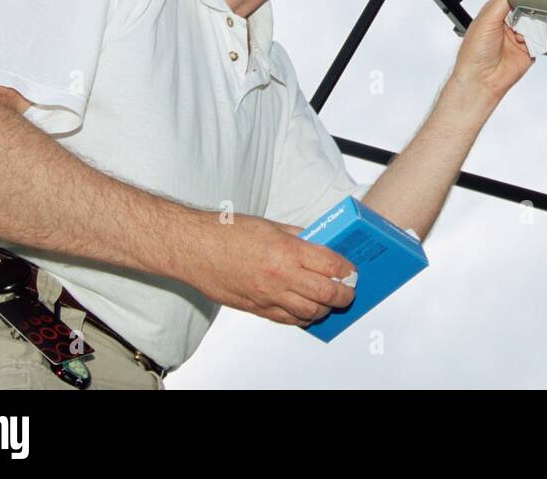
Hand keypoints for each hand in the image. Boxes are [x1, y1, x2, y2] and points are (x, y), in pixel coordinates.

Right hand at [183, 213, 356, 325]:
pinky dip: (303, 317)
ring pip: (310, 312)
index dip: (347, 269)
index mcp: (287, 251)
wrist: (195, 249)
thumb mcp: (271, 226)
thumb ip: (298, 237)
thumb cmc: (228, 233)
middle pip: (326, 293)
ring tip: (330, 301)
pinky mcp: (256, 309)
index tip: (352, 270)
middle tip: (349, 290)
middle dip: (344, 294)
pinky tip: (307, 310)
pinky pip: (288, 320)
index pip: (330, 265)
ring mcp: (268, 296)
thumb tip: (319, 243)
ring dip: (325, 309)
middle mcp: (280, 277)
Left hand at [451, 0, 534, 105]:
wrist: (481, 80)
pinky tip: (523, 42)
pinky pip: (540, 39)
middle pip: (527, 8)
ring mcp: (518, 37)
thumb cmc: (475, 52)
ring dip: (530, 24)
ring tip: (520, 31)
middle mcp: (507, 24)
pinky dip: (535, 39)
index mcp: (494, 14)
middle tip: (526, 10)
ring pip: (535, 22)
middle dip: (529, 8)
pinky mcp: (528, 50)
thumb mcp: (487, 19)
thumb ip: (503, 1)